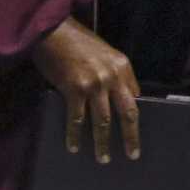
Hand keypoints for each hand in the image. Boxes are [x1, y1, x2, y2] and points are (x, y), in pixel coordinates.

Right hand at [31, 17, 139, 162]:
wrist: (53, 31)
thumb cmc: (78, 42)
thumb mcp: (106, 54)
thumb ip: (116, 74)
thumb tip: (124, 97)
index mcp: (123, 66)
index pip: (135, 97)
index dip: (134, 117)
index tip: (135, 132)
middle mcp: (112, 76)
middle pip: (127, 113)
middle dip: (131, 136)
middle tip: (133, 154)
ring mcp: (94, 84)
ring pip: (102, 121)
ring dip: (103, 142)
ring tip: (103, 158)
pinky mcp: (73, 90)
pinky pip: (77, 119)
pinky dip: (75, 135)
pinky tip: (74, 146)